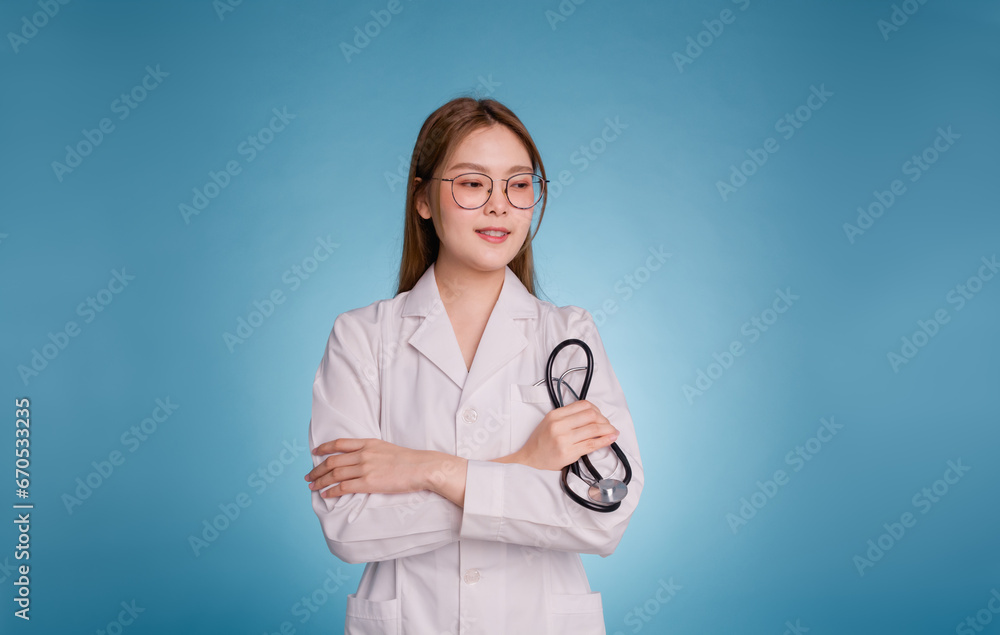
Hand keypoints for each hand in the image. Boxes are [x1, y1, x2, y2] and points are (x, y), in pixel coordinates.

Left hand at [304, 438, 439, 497]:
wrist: (422, 468)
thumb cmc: (409, 460)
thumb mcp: (387, 448)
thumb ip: (372, 452)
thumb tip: (361, 459)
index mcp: (368, 443)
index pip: (339, 444)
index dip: (324, 448)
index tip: (314, 453)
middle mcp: (363, 454)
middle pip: (332, 461)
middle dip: (317, 469)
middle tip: (309, 476)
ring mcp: (365, 468)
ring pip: (334, 475)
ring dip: (320, 481)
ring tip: (312, 486)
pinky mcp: (368, 483)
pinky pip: (343, 487)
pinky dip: (331, 491)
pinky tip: (325, 494)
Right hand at [514, 399, 618, 471]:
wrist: (529, 457)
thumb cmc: (541, 440)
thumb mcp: (551, 421)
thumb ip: (569, 416)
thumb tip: (593, 415)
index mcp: (555, 414)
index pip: (583, 405)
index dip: (597, 410)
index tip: (601, 416)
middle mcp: (559, 425)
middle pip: (591, 416)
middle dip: (604, 420)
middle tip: (608, 426)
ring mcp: (564, 439)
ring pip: (593, 429)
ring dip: (608, 430)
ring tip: (613, 432)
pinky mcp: (568, 453)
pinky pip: (591, 444)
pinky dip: (604, 441)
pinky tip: (611, 439)